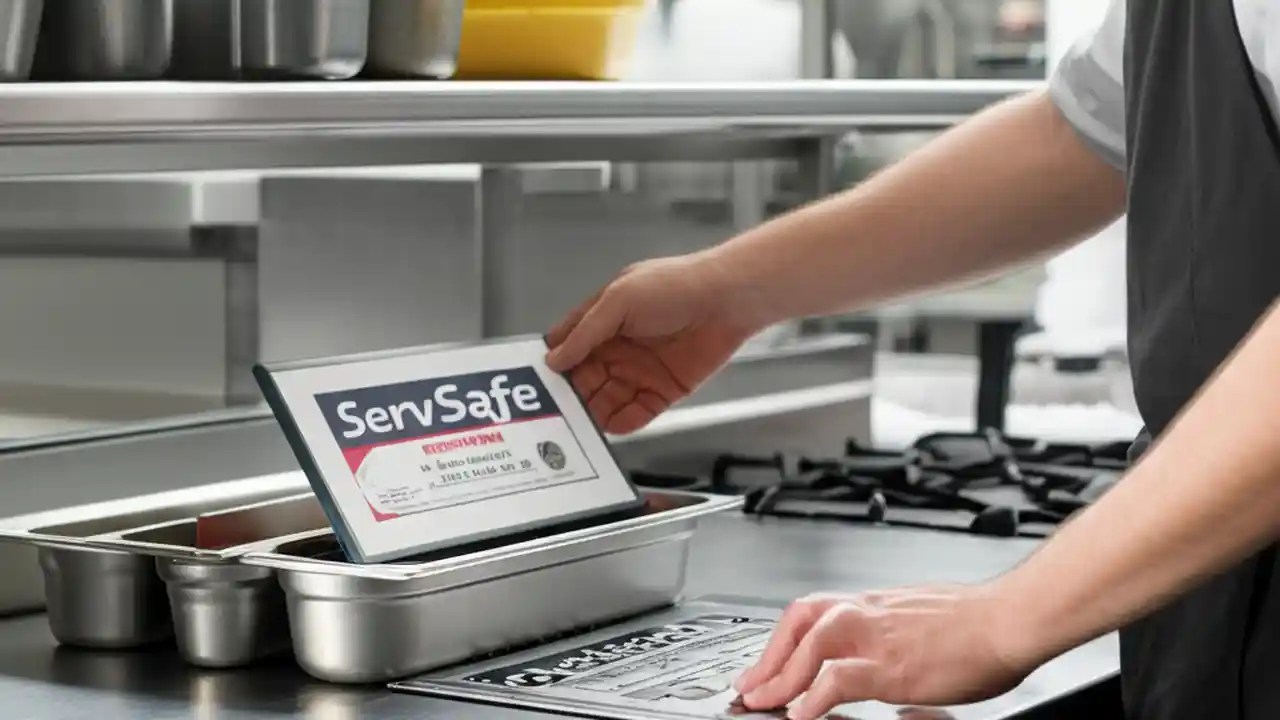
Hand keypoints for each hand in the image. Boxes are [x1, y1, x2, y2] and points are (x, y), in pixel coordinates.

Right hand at [545, 254, 767, 433]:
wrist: (726, 300)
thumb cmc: (674, 286)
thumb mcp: (619, 300)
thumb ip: (586, 332)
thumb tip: (555, 359)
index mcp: (603, 321)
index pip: (569, 347)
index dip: (554, 364)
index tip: (537, 385)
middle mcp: (619, 348)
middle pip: (585, 379)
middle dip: (571, 395)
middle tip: (556, 413)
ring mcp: (640, 370)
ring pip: (608, 399)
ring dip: (594, 412)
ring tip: (580, 426)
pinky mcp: (663, 390)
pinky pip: (637, 412)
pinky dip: (623, 421)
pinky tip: (610, 426)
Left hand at [734, 586, 1034, 719]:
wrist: (1008, 618)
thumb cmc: (979, 622)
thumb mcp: (919, 619)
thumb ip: (891, 633)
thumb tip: (882, 655)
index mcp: (874, 603)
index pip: (812, 611)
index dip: (783, 638)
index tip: (767, 661)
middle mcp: (867, 611)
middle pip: (798, 621)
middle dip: (768, 655)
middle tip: (749, 685)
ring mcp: (876, 636)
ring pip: (808, 645)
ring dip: (780, 675)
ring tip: (764, 701)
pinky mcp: (890, 665)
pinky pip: (836, 680)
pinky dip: (812, 698)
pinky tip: (802, 714)